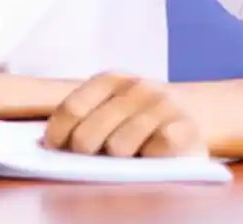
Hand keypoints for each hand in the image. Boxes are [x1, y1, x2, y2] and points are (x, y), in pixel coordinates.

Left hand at [41, 72, 205, 157]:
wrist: (192, 119)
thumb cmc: (138, 121)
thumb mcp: (110, 109)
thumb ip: (83, 119)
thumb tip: (49, 145)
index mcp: (111, 80)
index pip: (72, 109)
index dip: (57, 135)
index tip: (53, 152)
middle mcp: (137, 87)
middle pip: (87, 135)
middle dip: (84, 155)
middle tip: (94, 160)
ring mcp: (163, 106)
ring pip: (117, 147)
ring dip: (118, 162)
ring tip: (128, 157)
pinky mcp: (184, 129)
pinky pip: (150, 154)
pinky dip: (147, 162)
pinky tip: (151, 157)